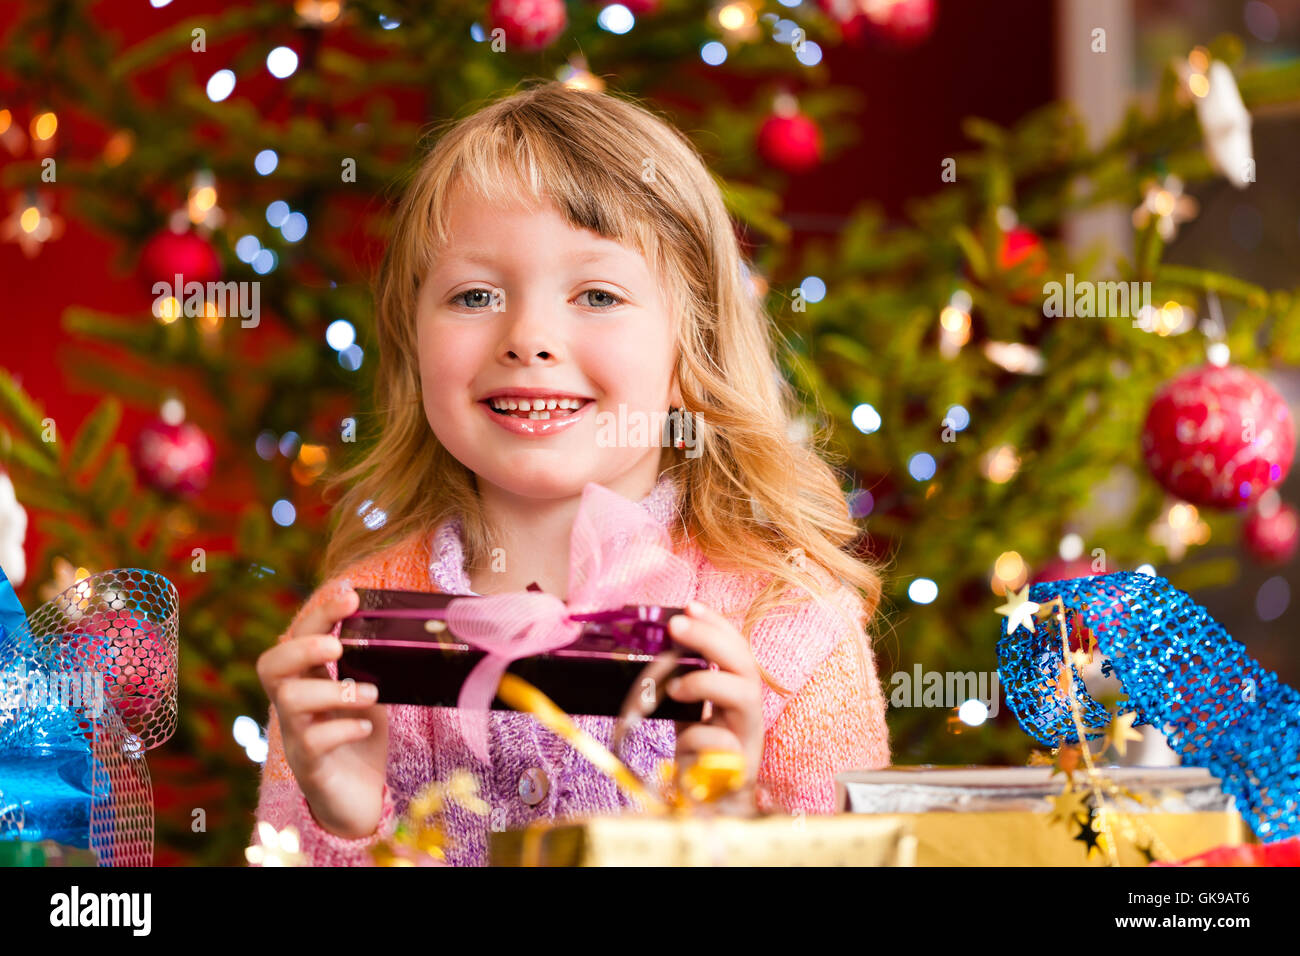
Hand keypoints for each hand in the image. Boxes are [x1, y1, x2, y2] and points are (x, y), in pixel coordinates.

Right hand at [255, 587, 389, 838]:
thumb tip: (408, 631)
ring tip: (369, 693)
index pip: (297, 636)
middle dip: (303, 646)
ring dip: (332, 689)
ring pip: (288, 701)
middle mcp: (293, 705)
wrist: (359, 799)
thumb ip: (373, 665)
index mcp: (307, 679)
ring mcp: (296, 736)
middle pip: (270, 664)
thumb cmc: (360, 737)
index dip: (319, 614)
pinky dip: (341, 729)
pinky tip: (364, 727)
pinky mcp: (310, 768)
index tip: (350, 595)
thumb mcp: (370, 692)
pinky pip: (312, 743)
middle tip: (338, 645)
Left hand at [665, 601, 764, 793]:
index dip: (717, 625)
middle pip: (746, 664)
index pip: (736, 648)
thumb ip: (679, 684)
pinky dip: (697, 736)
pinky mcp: (739, 768)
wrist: (709, 805)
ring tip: (676, 687)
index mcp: (738, 692)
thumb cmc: (700, 753)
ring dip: (707, 681)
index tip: (691, 605)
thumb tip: (652, 649)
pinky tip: (681, 741)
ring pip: (747, 695)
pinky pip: (723, 742)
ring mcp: (748, 738)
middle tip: (677, 625)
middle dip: (712, 639)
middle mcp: (749, 711)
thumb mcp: (688, 712)